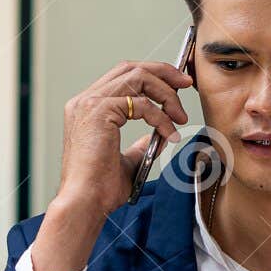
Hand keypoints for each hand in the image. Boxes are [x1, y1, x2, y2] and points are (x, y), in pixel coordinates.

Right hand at [30, 60, 192, 270]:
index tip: (177, 86)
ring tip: (180, 115)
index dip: (153, 76)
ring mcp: (90, 103)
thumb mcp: (126, 162)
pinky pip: (142, 104)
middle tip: (186, 84)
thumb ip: (139, 146)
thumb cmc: (99, 189)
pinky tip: (170, 133)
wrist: (84, 202)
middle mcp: (85, 101)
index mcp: (87, 108)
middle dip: (163, 73)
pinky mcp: (99, 111)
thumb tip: (158, 136)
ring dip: (165, 93)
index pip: (123, 76)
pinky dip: (161, 116)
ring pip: (138, 77)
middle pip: (131, 68)